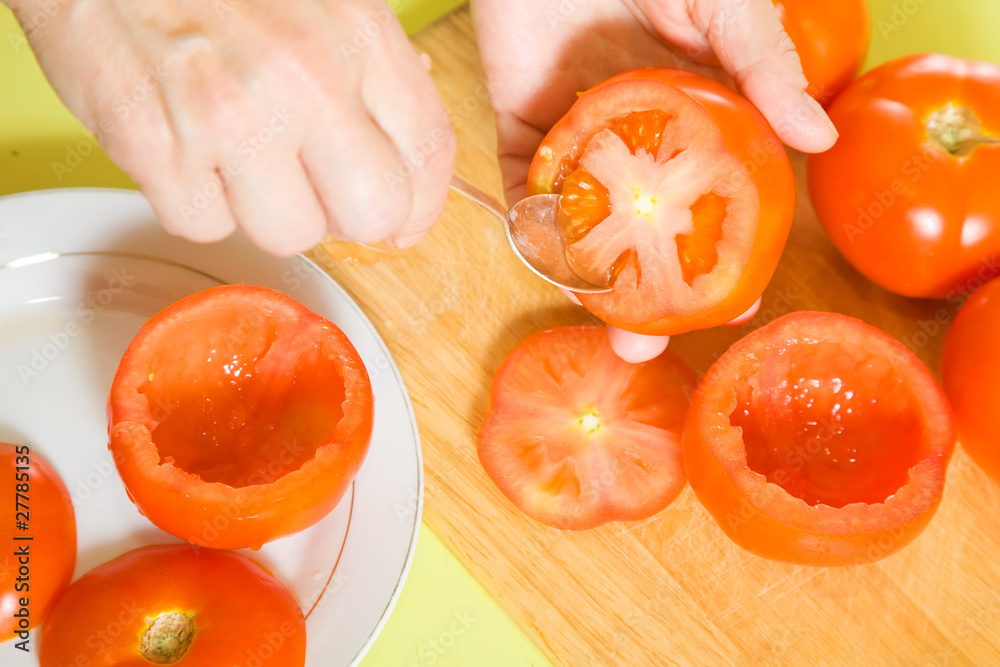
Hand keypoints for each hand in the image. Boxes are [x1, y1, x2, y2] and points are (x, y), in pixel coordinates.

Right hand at [6, 0, 454, 254]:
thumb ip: (375, 72)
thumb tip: (406, 155)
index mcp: (358, 32)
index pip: (427, 155)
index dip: (418, 206)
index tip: (401, 219)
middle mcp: (303, 76)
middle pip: (370, 215)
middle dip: (347, 215)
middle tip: (317, 185)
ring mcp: (228, 114)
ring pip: (291, 236)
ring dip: (270, 211)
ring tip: (241, 155)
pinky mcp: (155, 145)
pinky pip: (206, 226)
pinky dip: (198, 202)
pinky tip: (190, 150)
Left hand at [472, 0, 836, 360]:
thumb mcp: (724, 5)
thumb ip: (765, 64)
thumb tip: (821, 138)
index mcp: (692, 118)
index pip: (712, 203)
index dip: (724, 259)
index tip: (736, 305)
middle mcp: (634, 139)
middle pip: (643, 231)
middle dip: (647, 295)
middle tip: (648, 344)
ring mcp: (576, 136)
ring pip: (583, 223)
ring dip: (589, 278)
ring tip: (607, 328)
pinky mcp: (519, 123)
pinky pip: (522, 186)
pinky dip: (531, 225)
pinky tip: (550, 261)